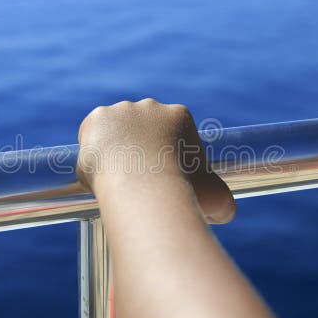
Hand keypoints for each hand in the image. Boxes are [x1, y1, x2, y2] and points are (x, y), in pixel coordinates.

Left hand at [77, 98, 235, 223]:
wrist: (145, 192)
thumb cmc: (185, 193)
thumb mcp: (218, 199)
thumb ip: (224, 203)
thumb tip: (224, 211)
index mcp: (180, 115)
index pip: (170, 132)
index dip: (166, 154)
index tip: (162, 175)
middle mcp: (150, 106)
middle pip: (142, 127)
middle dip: (140, 148)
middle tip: (138, 178)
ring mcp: (121, 110)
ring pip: (116, 129)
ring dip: (116, 147)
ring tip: (117, 176)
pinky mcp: (97, 119)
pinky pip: (92, 134)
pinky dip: (94, 150)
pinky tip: (99, 168)